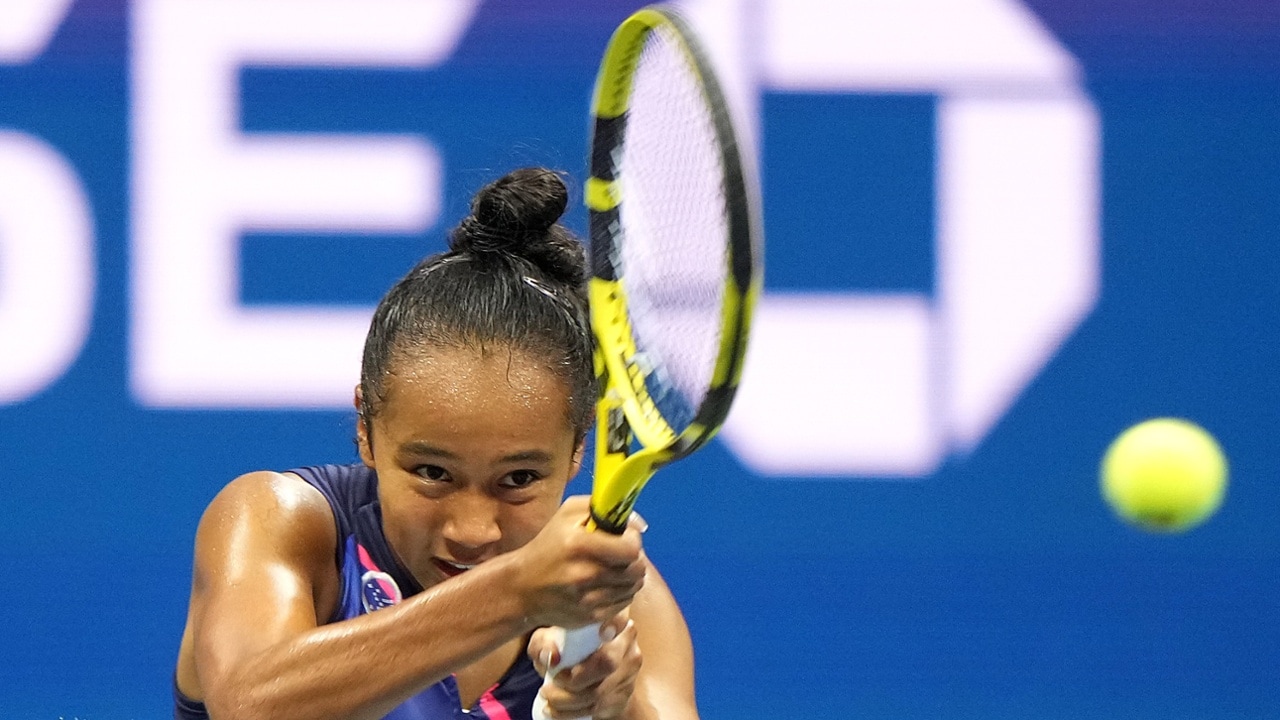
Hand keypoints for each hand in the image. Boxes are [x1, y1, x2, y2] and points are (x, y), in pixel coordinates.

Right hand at [513, 496, 646, 628]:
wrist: (523, 588)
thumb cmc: (548, 546)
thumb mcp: (567, 514)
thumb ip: (604, 508)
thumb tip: (639, 525)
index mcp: (579, 545)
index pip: (631, 548)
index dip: (633, 540)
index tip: (624, 537)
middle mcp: (585, 574)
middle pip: (636, 569)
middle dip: (634, 559)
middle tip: (621, 554)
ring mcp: (589, 599)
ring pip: (634, 587)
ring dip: (629, 576)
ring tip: (612, 568)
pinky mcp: (592, 617)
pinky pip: (624, 603)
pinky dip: (620, 592)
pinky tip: (605, 584)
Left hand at [530, 609, 641, 719]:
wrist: (586, 671)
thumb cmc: (565, 646)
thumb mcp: (549, 639)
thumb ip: (544, 642)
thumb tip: (552, 657)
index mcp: (612, 619)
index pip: (620, 618)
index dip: (614, 624)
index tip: (602, 633)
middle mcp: (627, 642)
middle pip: (608, 662)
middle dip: (574, 679)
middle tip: (551, 681)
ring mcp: (629, 670)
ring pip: (599, 691)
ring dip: (567, 700)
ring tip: (547, 697)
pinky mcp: (625, 694)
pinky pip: (598, 707)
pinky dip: (572, 712)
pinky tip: (554, 710)